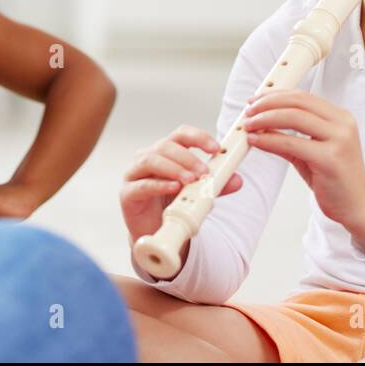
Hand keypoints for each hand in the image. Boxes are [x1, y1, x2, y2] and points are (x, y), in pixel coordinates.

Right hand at [120, 126, 242, 243]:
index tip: (215, 148)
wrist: (155, 231)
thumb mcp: (199, 193)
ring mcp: (134, 174)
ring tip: (190, 181)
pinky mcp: (127, 193)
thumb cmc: (173, 204)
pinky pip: (141, 185)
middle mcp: (148, 158)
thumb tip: (237, 179)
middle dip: (188, 157)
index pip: (180, 134)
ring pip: (151, 160)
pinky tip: (173, 188)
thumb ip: (216, 185)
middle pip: (166, 145)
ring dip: (174, 168)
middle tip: (204, 172)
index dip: (198, 137)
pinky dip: (159, 185)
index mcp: (166, 152)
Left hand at [242, 90, 364, 237]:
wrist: (358, 205)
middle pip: (298, 102)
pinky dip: (270, 140)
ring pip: (294, 118)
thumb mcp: (311, 151)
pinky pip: (292, 144)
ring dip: (265, 119)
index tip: (256, 100)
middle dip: (268, 103)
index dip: (276, 95)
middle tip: (248, 111)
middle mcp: (342, 124)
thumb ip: (289, 136)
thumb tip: (261, 125)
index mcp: (340, 117)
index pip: (304, 97)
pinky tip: (256, 141)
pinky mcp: (331, 159)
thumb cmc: (334, 178)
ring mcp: (339, 140)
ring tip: (249, 125)